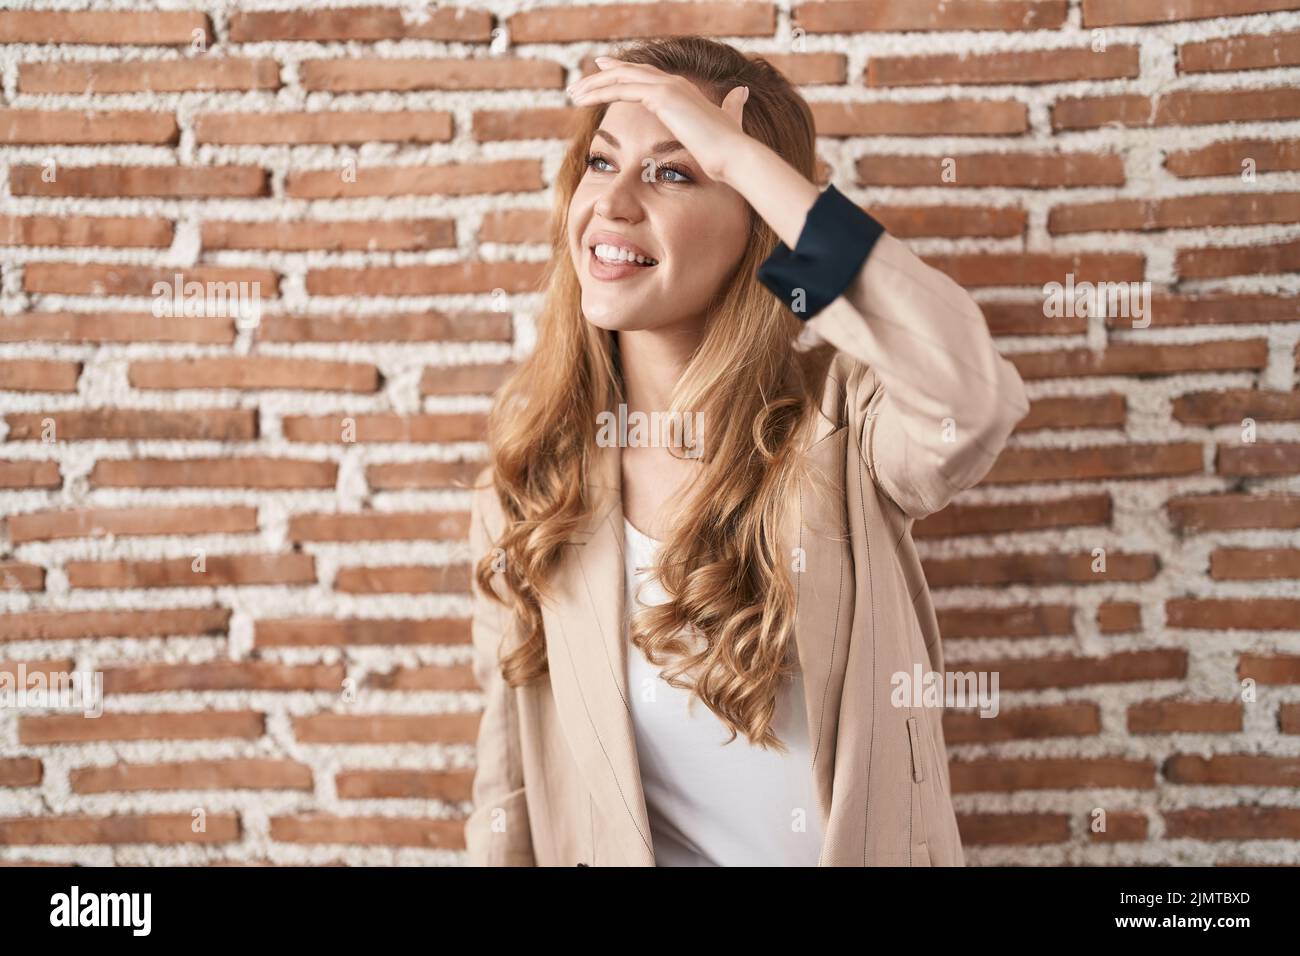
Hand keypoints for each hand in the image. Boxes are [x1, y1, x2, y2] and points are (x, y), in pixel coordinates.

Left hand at [566, 56, 749, 183]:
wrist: (733, 156)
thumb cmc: (727, 153)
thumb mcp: (727, 124)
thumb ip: (732, 108)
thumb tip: (742, 94)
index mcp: (684, 91)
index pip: (646, 76)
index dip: (622, 72)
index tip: (602, 73)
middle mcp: (674, 83)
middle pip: (629, 72)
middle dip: (602, 77)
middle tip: (578, 85)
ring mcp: (668, 87)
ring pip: (620, 78)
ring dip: (593, 85)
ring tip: (572, 94)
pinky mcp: (662, 96)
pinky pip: (621, 88)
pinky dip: (599, 91)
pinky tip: (582, 99)